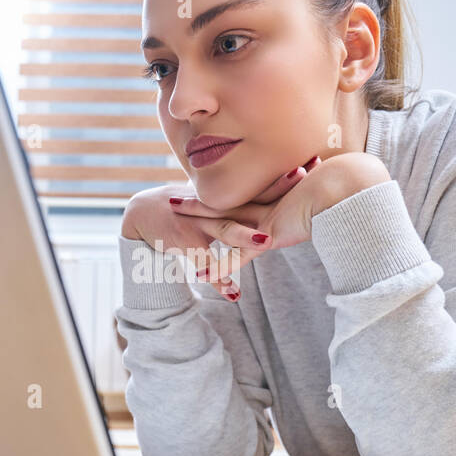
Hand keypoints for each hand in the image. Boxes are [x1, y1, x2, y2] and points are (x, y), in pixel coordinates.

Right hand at [120, 156, 320, 299]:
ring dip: (244, 235)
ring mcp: (201, 224)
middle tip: (300, 176)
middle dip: (276, 189)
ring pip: (225, 230)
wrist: (144, 214)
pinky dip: (220, 278)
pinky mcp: (187, 243)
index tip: (311, 162)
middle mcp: (217, 208)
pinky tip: (233, 293)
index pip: (261, 185)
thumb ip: (243, 206)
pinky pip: (206, 263)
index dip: (284, 176)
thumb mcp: (217, 204)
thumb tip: (276, 205)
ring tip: (266, 242)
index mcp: (228, 200)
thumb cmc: (187, 210)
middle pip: (251, 198)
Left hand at [169, 151, 389, 298]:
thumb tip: (332, 190)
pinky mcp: (269, 235)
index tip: (204, 193)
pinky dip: (221, 267)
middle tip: (173, 200)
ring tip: (172, 217)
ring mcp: (264, 220)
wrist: (346, 189)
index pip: (243, 198)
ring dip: (197, 223)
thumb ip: (321, 198)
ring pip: (222, 223)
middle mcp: (265, 207)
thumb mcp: (329, 195)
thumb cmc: (344, 189)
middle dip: (197, 203)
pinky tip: (202, 277)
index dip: (223, 197)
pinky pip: (238, 256)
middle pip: (224, 205)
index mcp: (275, 198)